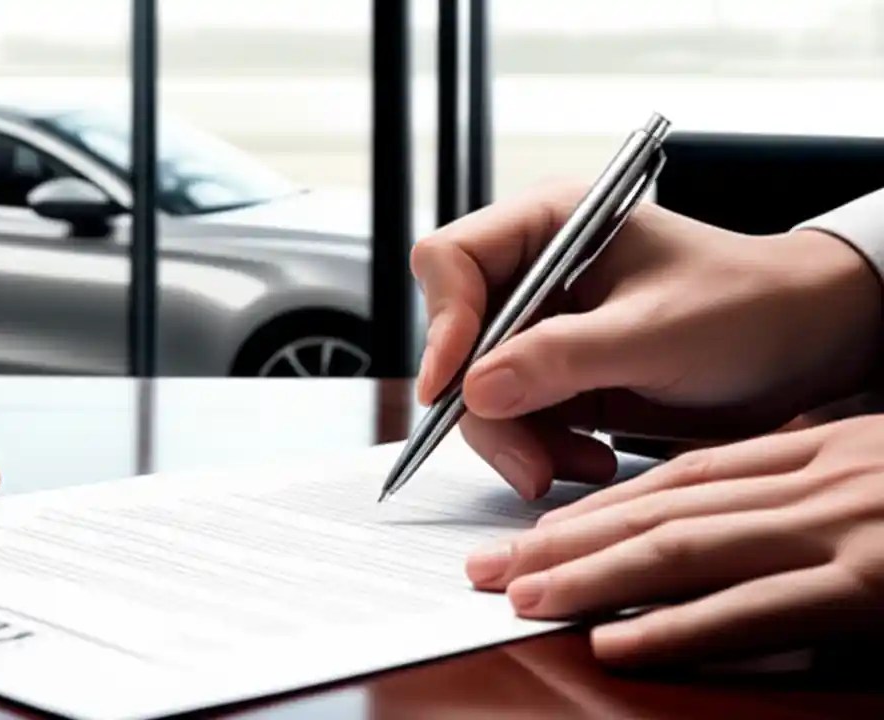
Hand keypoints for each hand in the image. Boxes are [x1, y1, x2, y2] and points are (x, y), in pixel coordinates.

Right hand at [412, 182, 881, 498]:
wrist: (801, 347)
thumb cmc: (746, 308)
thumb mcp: (655, 332)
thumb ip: (562, 357)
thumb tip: (474, 389)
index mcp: (549, 226)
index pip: (451, 261)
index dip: (441, 323)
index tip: (449, 387)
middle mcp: (531, 274)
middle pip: (456, 341)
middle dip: (485, 408)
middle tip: (528, 459)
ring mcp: (539, 329)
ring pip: (477, 392)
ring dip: (517, 440)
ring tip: (581, 463)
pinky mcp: (553, 378)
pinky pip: (513, 421)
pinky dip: (541, 451)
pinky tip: (591, 457)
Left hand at [464, 415, 883, 667]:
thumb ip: (813, 490)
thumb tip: (749, 516)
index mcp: (820, 453)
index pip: (686, 475)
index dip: (603, 505)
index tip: (543, 530)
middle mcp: (817, 482)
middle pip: (663, 510)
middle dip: (565, 540)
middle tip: (491, 565)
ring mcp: (842, 531)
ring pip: (685, 549)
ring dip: (592, 576)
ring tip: (523, 598)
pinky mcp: (871, 588)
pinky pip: (754, 609)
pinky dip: (676, 627)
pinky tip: (613, 643)